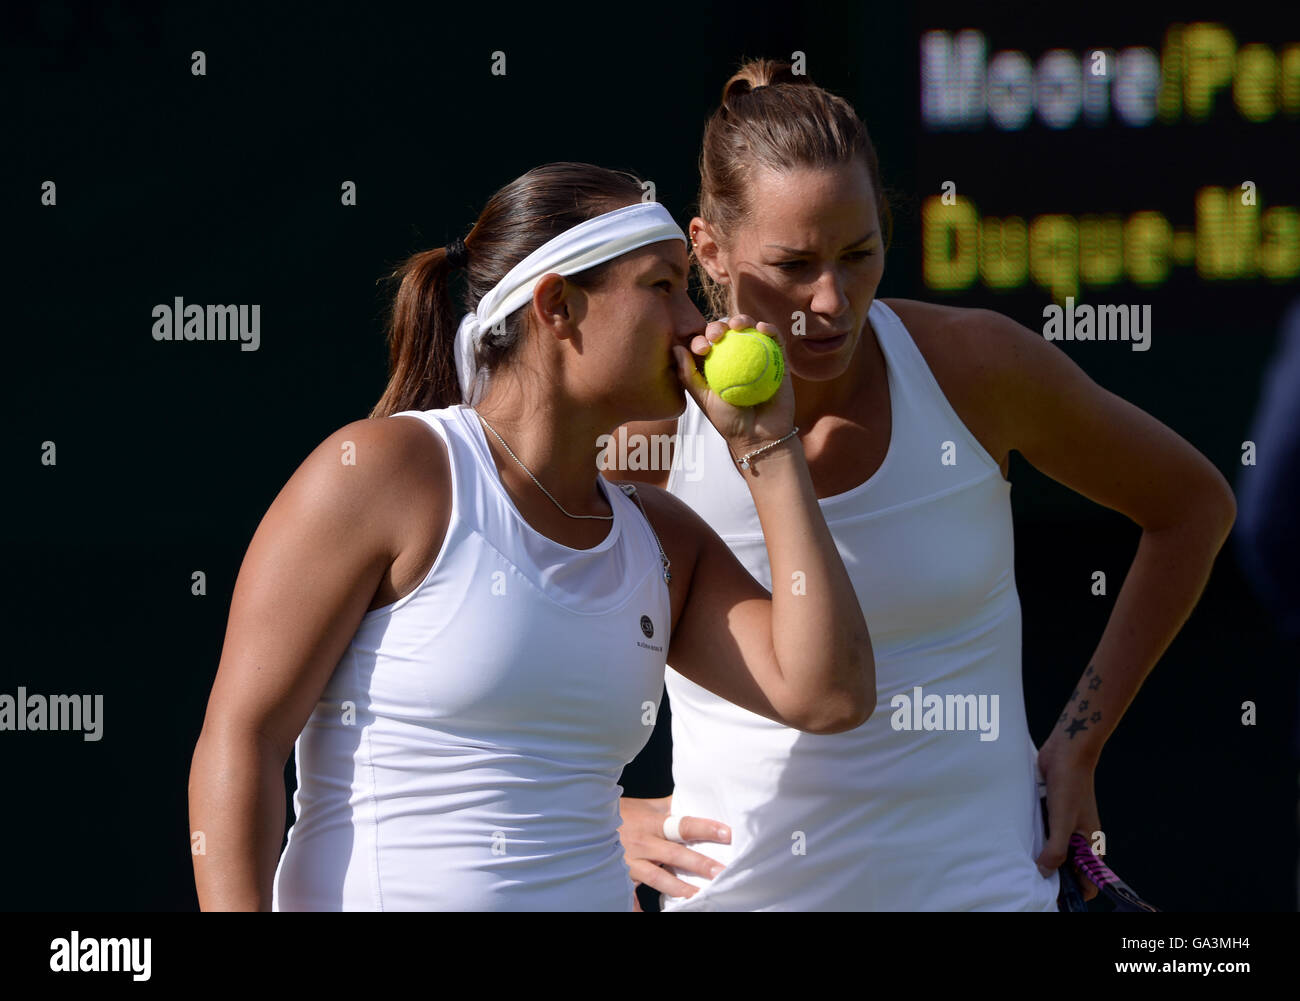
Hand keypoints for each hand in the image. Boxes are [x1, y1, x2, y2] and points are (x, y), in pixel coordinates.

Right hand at [617, 795, 730, 908]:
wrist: (587, 822)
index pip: (683, 825)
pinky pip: (629, 895)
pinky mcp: (620, 877)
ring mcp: (631, 862)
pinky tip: (644, 913)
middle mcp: (643, 843)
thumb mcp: (645, 807)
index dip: (705, 828)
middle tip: (722, 872)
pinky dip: (636, 906)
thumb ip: (669, 806)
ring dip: (679, 889)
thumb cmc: (621, 814)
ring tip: (699, 897)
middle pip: (676, 855)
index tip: (727, 833)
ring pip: (658, 878)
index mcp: (651, 824)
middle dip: (700, 864)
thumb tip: (693, 799)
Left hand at [672, 313, 795, 456]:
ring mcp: (758, 356)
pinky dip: (770, 329)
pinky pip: (775, 340)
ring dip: (743, 319)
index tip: (701, 349)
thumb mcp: (704, 399)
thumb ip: (688, 376)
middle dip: (718, 326)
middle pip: (727, 332)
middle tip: (716, 334)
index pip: (706, 344)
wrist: (760, 437)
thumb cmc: (729, 422)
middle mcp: (737, 358)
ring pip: (750, 330)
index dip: (700, 339)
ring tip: (739, 324)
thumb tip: (676, 347)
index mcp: (717, 365)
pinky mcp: (777, 359)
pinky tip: (763, 328)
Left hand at [1036, 737, 1102, 900]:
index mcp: (1090, 844)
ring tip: (1020, 864)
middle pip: (1068, 868)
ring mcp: (1065, 825)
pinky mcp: (1052, 812)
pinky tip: (1018, 841)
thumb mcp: (1063, 821)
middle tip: (1029, 880)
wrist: (1067, 751)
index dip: (1074, 891)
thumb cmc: (1071, 784)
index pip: (1088, 880)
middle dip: (1053, 876)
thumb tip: (1044, 873)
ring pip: (1054, 849)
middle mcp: (1079, 838)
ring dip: (1041, 856)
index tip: (1052, 895)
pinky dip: (1035, 838)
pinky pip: (1044, 832)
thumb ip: (1056, 849)